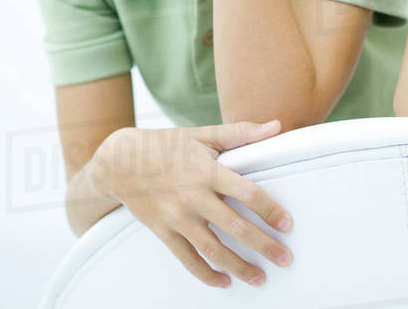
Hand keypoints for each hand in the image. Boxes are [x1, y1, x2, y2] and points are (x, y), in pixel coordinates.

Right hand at [92, 120, 293, 288]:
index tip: (287, 225)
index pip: (246, 193)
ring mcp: (177, 218)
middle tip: (285, 259)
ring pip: (212, 250)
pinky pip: (187, 260)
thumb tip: (276, 126)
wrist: (120, 162)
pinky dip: (206, 275)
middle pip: (235, 227)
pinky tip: (225, 282)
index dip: (269, 210)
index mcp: (208, 171)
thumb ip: (241, 132)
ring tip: (260, 278)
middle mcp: (193, 197)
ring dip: (239, 268)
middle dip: (263, 245)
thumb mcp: (203, 134)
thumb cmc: (168, 145)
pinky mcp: (163, 232)